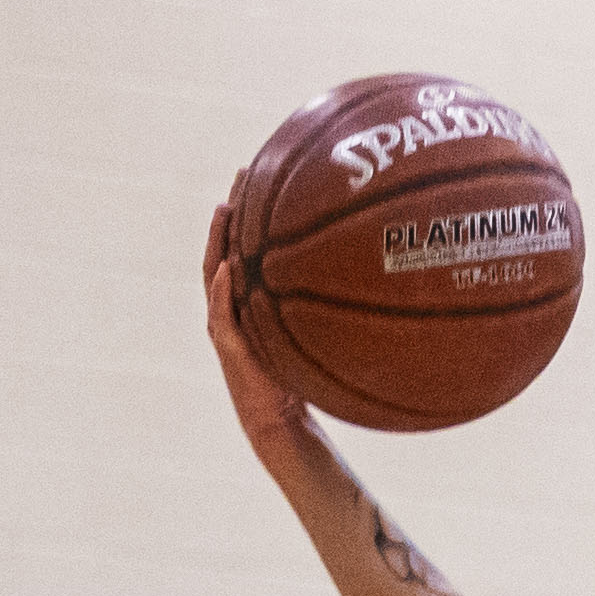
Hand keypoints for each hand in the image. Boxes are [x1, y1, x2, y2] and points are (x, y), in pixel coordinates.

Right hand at [202, 182, 312, 456]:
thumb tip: (381, 284)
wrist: (281, 422)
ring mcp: (225, 324)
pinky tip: (227, 268)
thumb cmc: (303, 379)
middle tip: (243, 173)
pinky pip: (221, 314)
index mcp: (251, 299)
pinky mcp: (228, 348)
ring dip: (218, 241)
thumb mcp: (321, 336)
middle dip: (232, 211)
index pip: (247, 247)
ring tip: (224, 210)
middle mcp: (233, 305)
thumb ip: (334, 310)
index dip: (252, 212)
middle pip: (226, 247)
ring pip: (213, 273)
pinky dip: (221, 290)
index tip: (264, 174)